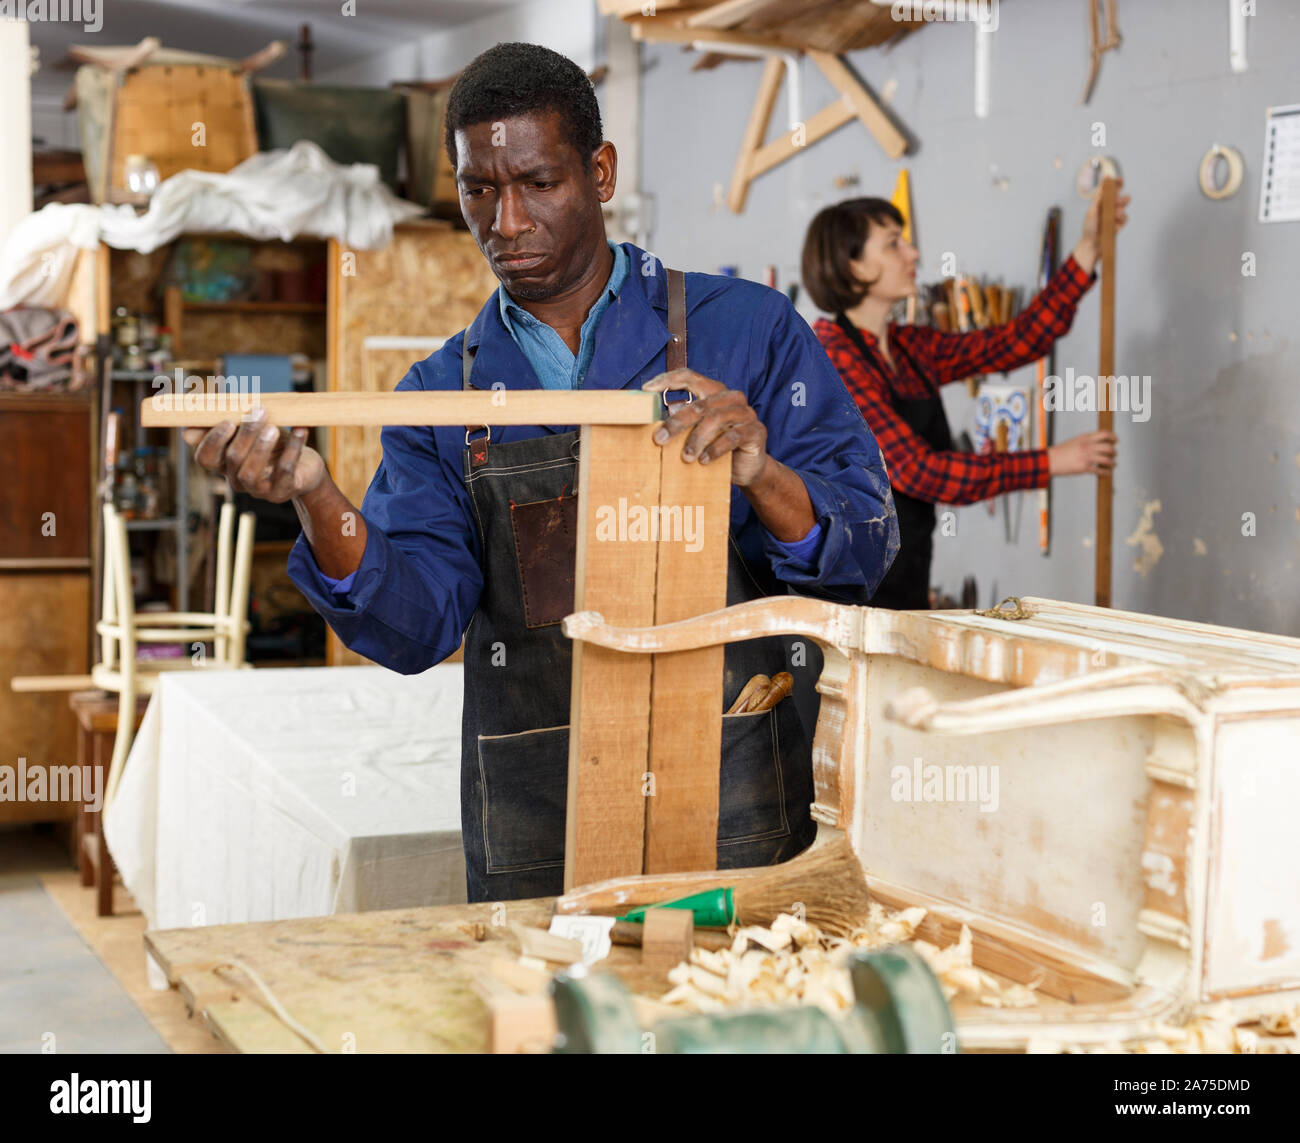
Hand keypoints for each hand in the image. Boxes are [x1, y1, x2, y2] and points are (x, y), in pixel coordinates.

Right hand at [183, 407, 325, 502]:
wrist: (307, 468)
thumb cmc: (275, 445)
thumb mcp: (252, 432)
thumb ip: (227, 425)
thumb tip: (187, 433)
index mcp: (225, 463)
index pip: (206, 459)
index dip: (213, 441)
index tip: (229, 421)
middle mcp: (238, 479)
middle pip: (232, 459)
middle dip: (245, 434)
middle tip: (258, 412)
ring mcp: (259, 489)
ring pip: (251, 472)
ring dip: (261, 447)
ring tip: (273, 428)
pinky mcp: (282, 491)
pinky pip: (284, 472)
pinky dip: (293, 449)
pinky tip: (300, 431)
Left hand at [642, 368, 768, 486]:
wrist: (746, 469)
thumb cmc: (716, 448)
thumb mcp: (695, 434)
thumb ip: (680, 422)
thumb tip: (653, 416)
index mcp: (714, 392)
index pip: (690, 377)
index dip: (668, 380)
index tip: (646, 389)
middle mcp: (731, 398)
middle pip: (700, 404)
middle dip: (677, 422)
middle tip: (660, 439)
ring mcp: (745, 413)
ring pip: (716, 419)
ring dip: (696, 439)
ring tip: (685, 457)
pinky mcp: (755, 431)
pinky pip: (732, 437)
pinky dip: (715, 449)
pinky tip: (704, 461)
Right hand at [1048, 430, 1117, 476]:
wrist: (1050, 460)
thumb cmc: (1061, 451)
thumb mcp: (1075, 441)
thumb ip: (1087, 441)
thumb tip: (1100, 443)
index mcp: (1085, 438)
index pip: (1105, 434)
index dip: (1113, 437)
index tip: (1116, 441)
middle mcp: (1087, 446)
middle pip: (1109, 447)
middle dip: (1114, 452)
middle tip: (1114, 454)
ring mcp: (1086, 457)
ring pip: (1107, 459)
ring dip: (1112, 462)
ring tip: (1113, 464)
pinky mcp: (1084, 468)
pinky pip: (1100, 470)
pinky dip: (1106, 472)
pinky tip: (1107, 473)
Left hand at [1073, 179, 1129, 273]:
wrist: (1092, 245)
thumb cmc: (1089, 228)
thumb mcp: (1091, 212)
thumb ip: (1097, 200)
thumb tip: (1102, 185)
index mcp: (1103, 203)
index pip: (1112, 190)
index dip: (1116, 184)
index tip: (1119, 179)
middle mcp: (1110, 208)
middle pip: (1122, 197)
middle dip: (1122, 199)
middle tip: (1118, 202)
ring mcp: (1116, 216)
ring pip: (1124, 207)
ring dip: (1121, 210)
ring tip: (1115, 215)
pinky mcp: (1120, 224)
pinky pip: (1125, 219)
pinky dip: (1120, 221)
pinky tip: (1114, 226)